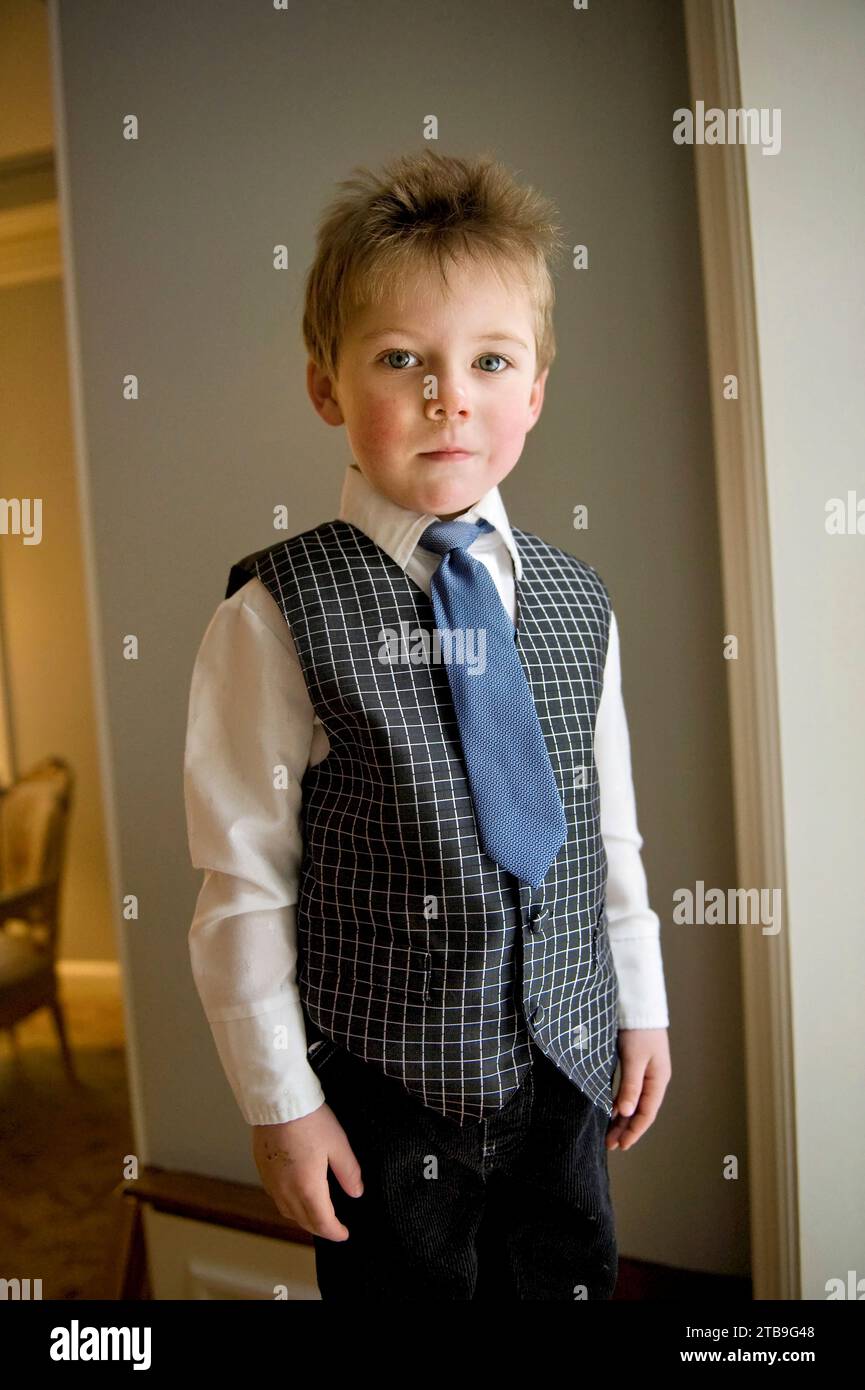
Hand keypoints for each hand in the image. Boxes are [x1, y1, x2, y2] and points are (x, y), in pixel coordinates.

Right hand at [251, 1103, 363, 1240]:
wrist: (277, 1101)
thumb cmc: (310, 1120)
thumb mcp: (338, 1145)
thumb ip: (348, 1172)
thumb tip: (357, 1193)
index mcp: (308, 1188)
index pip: (322, 1222)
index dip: (335, 1232)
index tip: (344, 1234)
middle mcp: (286, 1191)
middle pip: (303, 1221)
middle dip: (320, 1228)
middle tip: (333, 1227)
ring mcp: (271, 1182)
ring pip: (288, 1212)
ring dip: (303, 1219)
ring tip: (316, 1215)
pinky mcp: (263, 1171)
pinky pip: (277, 1198)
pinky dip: (289, 1205)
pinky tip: (296, 1195)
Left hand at [606, 1028, 670, 1150]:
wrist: (638, 1004)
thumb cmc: (638, 1030)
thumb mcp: (634, 1058)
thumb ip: (631, 1086)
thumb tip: (626, 1113)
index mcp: (658, 1079)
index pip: (647, 1113)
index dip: (634, 1131)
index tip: (621, 1145)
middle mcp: (654, 1079)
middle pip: (640, 1110)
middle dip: (626, 1129)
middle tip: (610, 1145)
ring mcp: (646, 1072)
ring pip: (634, 1102)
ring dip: (622, 1118)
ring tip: (609, 1133)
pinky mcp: (636, 1064)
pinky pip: (630, 1091)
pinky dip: (621, 1102)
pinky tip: (612, 1110)